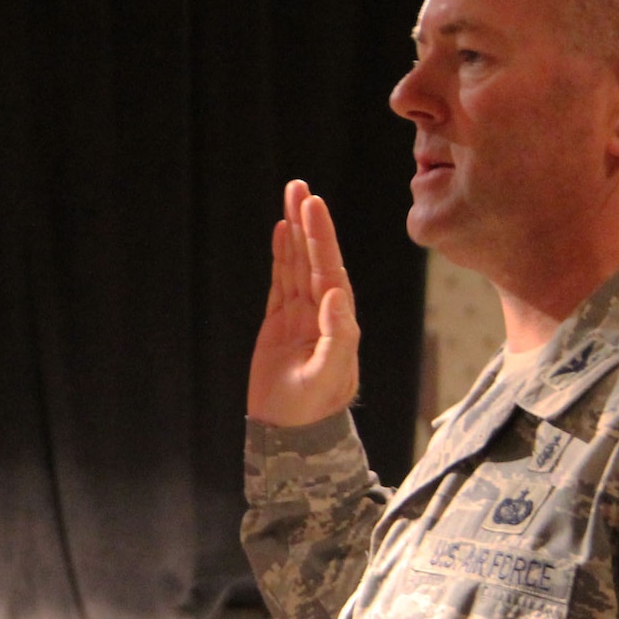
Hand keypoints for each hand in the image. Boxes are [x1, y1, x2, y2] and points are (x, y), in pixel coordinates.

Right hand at [246, 179, 360, 425]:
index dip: (321, 238)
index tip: (313, 207)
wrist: (291, 431)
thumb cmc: (313, 408)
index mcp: (338, 320)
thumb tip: (334, 296)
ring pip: (298, 263)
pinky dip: (283, 255)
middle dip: (309, 223)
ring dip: (296, 231)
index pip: (329, 269)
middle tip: (300, 188)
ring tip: (292, 197)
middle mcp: (323, 311)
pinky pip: (282, 280)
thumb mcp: (329, 377)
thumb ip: (337, 338)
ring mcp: (301, 315)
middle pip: (315, 258)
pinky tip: (282, 232)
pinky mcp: (280, 322)